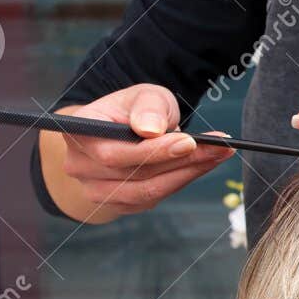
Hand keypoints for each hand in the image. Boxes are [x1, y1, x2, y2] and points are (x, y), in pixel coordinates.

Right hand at [50, 84, 233, 215]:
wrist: (121, 129)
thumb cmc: (131, 109)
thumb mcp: (143, 95)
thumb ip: (147, 107)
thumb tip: (151, 130)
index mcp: (78, 133)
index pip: (114, 153)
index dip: (153, 152)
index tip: (190, 141)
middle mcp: (79, 166)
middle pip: (134, 174)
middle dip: (182, 161)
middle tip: (220, 147)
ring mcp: (95, 190)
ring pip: (146, 191)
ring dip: (187, 174)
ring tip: (219, 154)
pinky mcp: (117, 204)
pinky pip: (152, 199)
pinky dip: (181, 182)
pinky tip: (202, 165)